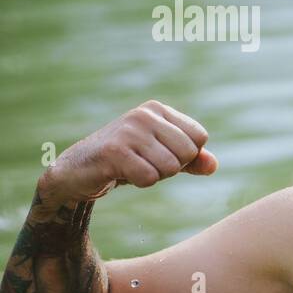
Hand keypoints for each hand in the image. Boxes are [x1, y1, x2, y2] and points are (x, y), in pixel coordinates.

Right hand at [38, 100, 217, 205]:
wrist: (77, 171)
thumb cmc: (126, 162)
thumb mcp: (163, 157)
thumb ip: (192, 161)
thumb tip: (213, 165)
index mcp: (158, 110)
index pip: (200, 137)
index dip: (187, 155)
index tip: (160, 154)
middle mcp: (144, 114)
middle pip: (189, 153)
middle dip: (172, 168)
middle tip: (144, 163)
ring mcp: (129, 131)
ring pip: (171, 167)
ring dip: (154, 176)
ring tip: (132, 167)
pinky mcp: (115, 151)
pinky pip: (150, 177)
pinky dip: (140, 182)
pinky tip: (121, 173)